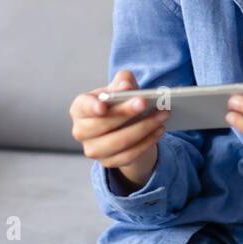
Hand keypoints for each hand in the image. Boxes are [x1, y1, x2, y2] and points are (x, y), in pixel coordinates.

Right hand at [68, 69, 168, 187]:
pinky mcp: (108, 162)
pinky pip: (128, 155)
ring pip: (118, 142)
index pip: (82, 107)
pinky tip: (159, 130)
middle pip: (103, 124)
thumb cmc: (119, 102)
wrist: (125, 127)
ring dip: (143, 128)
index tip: (103, 106)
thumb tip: (126, 87)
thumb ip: (123, 82)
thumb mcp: (121, 88)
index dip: (91, 107)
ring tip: (162, 115)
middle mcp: (81, 131)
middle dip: (126, 113)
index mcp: (80, 108)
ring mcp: (93, 149)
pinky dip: (146, 142)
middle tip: (145, 102)